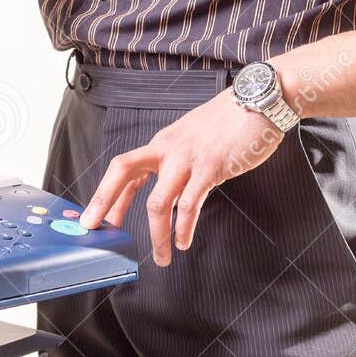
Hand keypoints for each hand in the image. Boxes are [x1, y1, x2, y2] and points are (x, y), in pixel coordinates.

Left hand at [79, 90, 285, 266]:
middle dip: (105, 202)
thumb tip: (171, 188)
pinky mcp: (211, 167)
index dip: (107, 194)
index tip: (95, 217)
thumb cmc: (231, 121)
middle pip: (124, 172)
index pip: (124, 168)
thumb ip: (179, 160)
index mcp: (162, 143)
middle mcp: (168, 149)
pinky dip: (184, 228)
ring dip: (157, 235)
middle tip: (98, 232)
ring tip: (162, 256)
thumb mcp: (194, 137)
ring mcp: (188, 158)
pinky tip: (183, 241)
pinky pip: (190, 204)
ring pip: (158, 202)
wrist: (260, 100)